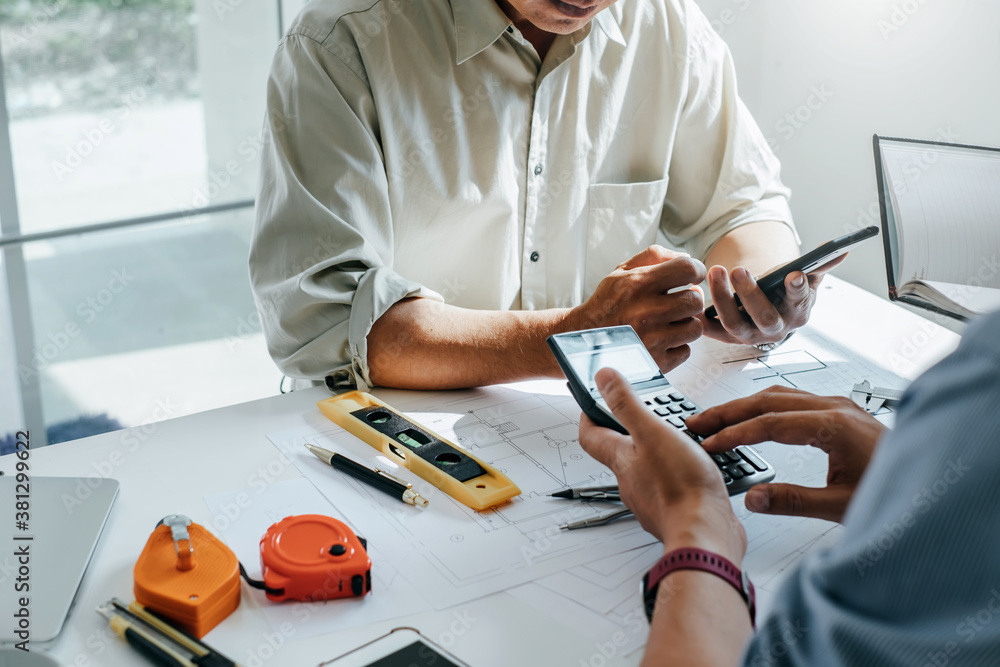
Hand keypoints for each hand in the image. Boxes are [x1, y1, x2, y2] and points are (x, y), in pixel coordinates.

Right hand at [566, 246, 706, 372]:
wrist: (581, 338)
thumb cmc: (607, 303)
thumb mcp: (621, 272)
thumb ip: (653, 256)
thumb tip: (686, 256)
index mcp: (639, 284)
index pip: (688, 269)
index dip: (696, 270)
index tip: (691, 277)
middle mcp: (646, 311)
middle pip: (696, 300)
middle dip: (690, 300)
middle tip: (677, 303)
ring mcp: (651, 339)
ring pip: (695, 328)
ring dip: (685, 325)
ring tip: (668, 323)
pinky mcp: (654, 362)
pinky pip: (686, 351)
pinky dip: (676, 347)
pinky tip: (661, 341)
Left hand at [578, 368, 745, 562]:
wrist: (706, 537)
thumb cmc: (681, 488)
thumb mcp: (653, 433)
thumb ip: (627, 405)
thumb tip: (602, 377)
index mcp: (621, 459)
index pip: (590, 435)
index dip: (588, 415)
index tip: (592, 401)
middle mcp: (630, 481)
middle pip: (619, 452)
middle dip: (629, 432)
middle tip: (642, 415)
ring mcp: (651, 499)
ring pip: (647, 470)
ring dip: (657, 454)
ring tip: (678, 439)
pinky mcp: (674, 511)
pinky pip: (670, 488)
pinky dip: (678, 476)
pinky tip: (696, 470)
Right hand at [686, 386, 885, 522]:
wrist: (931, 482)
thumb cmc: (896, 492)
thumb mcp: (842, 506)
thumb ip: (794, 502)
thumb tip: (752, 498)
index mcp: (835, 426)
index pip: (771, 423)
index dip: (736, 434)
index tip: (709, 444)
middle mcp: (835, 408)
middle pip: (768, 400)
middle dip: (729, 412)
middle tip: (696, 423)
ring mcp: (838, 407)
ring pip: (779, 396)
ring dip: (744, 406)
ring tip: (715, 420)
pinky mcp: (840, 413)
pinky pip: (793, 401)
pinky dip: (764, 407)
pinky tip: (751, 417)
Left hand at [699, 255, 846, 345]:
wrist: (769, 311)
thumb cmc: (785, 292)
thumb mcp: (805, 278)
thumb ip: (821, 263)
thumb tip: (841, 249)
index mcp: (798, 313)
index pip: (800, 302)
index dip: (798, 289)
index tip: (794, 274)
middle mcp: (775, 329)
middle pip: (764, 317)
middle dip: (751, 294)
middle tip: (739, 270)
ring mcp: (750, 335)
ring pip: (735, 323)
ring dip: (722, 298)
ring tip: (716, 272)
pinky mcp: (728, 337)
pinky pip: (713, 332)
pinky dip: (703, 321)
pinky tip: (695, 304)